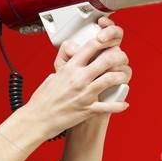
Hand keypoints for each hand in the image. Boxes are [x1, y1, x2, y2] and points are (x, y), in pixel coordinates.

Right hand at [23, 16, 130, 137]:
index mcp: (70, 68)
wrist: (38, 119)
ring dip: (122, 76)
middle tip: (122, 59)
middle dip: (119, 57)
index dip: (106, 41)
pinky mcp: (88, 109)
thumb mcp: (53, 76)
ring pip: (111, 79)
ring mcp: (85, 94)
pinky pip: (109, 106)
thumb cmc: (43, 100)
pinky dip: (119, 105)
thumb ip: (66, 68)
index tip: (112, 42)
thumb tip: (72, 64)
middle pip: (107, 59)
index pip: (92, 46)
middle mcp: (79, 78)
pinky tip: (124, 103)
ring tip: (124, 77)